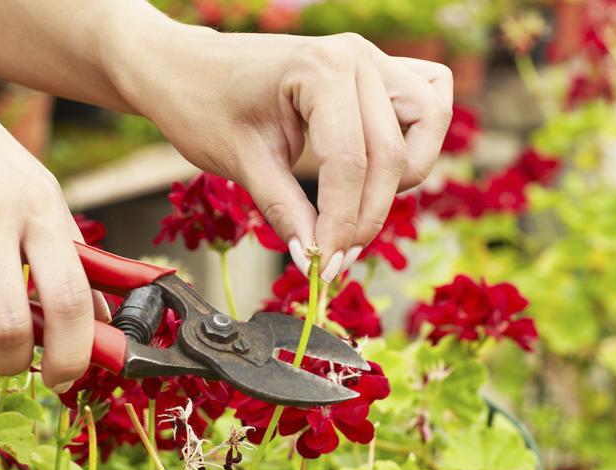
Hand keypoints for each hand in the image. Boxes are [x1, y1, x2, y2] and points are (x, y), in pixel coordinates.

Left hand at [119, 29, 452, 281]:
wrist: (187, 68)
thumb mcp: (241, 163)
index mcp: (320, 69)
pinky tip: (382, 165)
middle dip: (366, 216)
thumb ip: (284, 210)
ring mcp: (373, 58)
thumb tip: (314, 257)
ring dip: (403, 175)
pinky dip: (419, 136)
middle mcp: (356, 57)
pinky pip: (429, 101)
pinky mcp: (379, 70)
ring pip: (428, 124)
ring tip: (358, 206)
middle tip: (335, 256)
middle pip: (391, 154)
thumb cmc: (204, 105)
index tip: (325, 266)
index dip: (341, 224)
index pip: (349, 162)